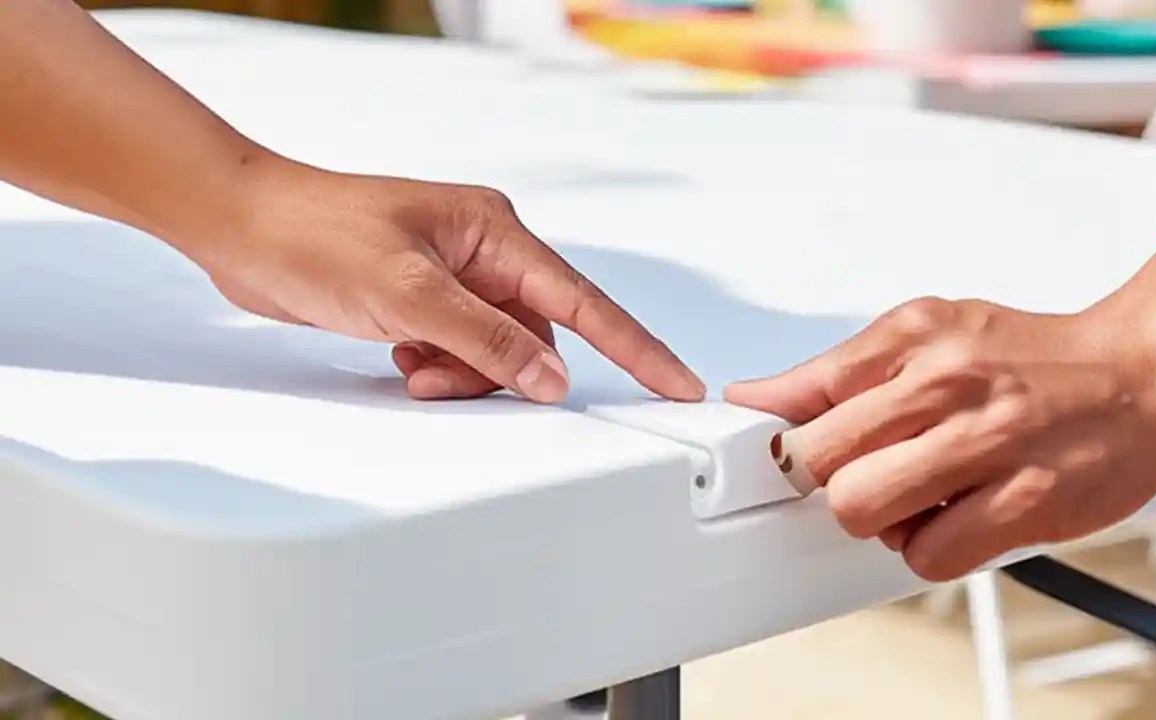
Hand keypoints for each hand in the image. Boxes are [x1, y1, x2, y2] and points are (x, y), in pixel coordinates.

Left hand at [180, 156, 704, 402]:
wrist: (242, 223)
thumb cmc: (316, 234)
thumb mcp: (407, 293)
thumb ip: (485, 339)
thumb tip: (551, 376)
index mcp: (495, 232)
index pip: (582, 302)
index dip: (636, 348)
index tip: (678, 384)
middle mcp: (483, 253)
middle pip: (533, 336)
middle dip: (496, 371)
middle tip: (438, 375)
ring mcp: (454, 278)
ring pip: (495, 353)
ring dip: (459, 374)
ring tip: (408, 363)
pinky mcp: (424, 300)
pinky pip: (460, 352)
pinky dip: (437, 368)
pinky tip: (399, 356)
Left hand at [726, 296, 1155, 580]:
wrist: (1141, 374)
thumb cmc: (1031, 357)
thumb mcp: (927, 330)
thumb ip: (838, 369)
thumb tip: (757, 397)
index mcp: (915, 338)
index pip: (804, 396)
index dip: (781, 440)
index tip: (781, 456)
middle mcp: (947, 385)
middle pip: (821, 461)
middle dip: (828, 481)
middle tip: (863, 474)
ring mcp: (988, 444)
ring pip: (864, 510)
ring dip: (878, 518)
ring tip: (914, 496)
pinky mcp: (1025, 501)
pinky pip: (928, 554)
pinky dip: (929, 548)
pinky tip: (955, 518)